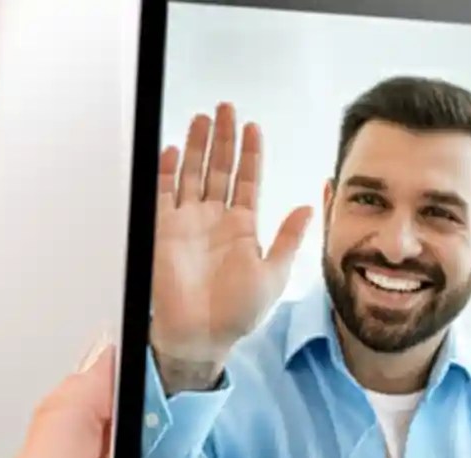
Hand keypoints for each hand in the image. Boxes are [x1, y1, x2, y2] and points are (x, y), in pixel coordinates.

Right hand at [149, 102, 312, 391]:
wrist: (201, 335)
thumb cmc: (236, 313)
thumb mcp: (275, 274)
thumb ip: (288, 239)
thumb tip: (308, 208)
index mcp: (241, 227)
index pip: (247, 180)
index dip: (250, 153)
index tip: (253, 128)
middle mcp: (213, 220)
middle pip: (219, 168)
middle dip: (223, 138)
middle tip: (226, 108)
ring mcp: (187, 223)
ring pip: (193, 173)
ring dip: (198, 146)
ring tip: (204, 118)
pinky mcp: (163, 231)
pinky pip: (163, 194)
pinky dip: (167, 171)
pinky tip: (174, 150)